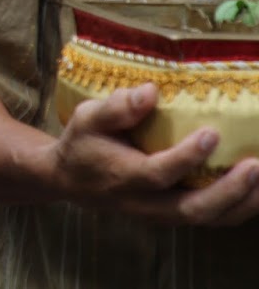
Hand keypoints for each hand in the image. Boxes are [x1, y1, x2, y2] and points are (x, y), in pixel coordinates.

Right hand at [47, 84, 258, 225]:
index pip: (158, 173)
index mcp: (121, 176)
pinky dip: (238, 207)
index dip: (186, 157)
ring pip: (206, 219)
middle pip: (191, 208)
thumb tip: (150, 91)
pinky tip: (256, 189)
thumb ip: (116, 107)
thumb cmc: (83, 143)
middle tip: (255, 166)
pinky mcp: (172, 216)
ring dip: (241, 203)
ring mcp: (160, 214)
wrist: (71, 180)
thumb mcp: (87, 118)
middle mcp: (143, 202)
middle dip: (228, 191)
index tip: (212, 134)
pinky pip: (211, 219)